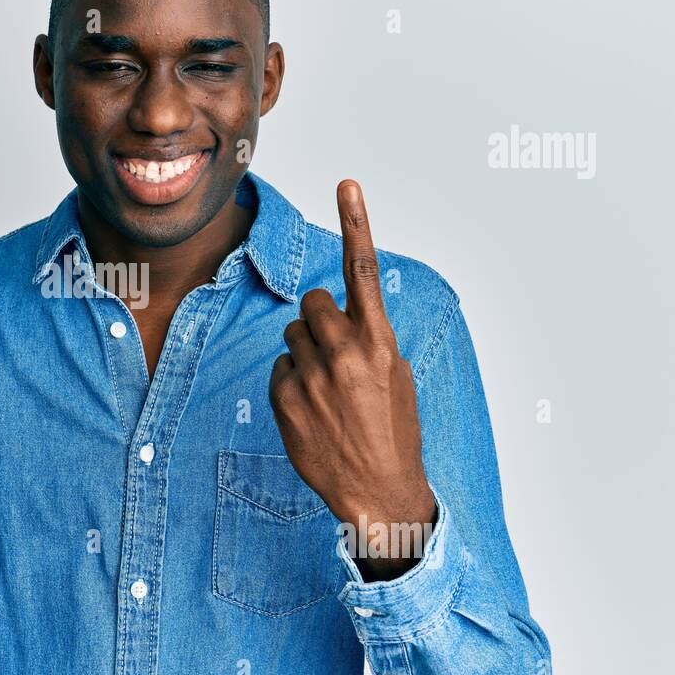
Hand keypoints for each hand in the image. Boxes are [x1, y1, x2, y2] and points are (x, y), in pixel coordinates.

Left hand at [268, 180, 433, 578]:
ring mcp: (311, 375)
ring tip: (328, 390)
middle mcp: (344, 352)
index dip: (357, 223)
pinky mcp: (283, 397)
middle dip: (319, 320)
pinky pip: (279, 368)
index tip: (348, 184)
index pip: (364, 271)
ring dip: (305, 352)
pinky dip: (292, 383)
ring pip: (291, 333)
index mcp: (379, 342)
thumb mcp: (395, 376)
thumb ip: (369, 339)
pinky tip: (312, 411)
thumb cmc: (392, 429)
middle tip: (334, 354)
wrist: (379, 490)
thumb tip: (341, 317)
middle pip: (312, 303)